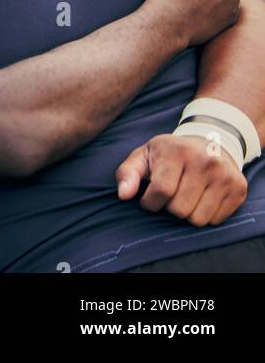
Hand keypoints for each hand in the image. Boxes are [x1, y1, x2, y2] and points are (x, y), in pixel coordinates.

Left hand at [116, 133, 247, 226]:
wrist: (208, 143)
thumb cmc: (168, 154)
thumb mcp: (143, 156)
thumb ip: (127, 173)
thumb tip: (123, 195)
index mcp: (178, 151)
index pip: (161, 191)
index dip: (150, 202)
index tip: (148, 198)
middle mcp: (206, 161)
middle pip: (180, 209)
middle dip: (169, 208)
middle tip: (171, 194)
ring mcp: (225, 175)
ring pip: (198, 219)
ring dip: (187, 213)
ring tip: (185, 196)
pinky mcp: (238, 188)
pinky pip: (215, 220)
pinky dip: (204, 215)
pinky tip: (201, 198)